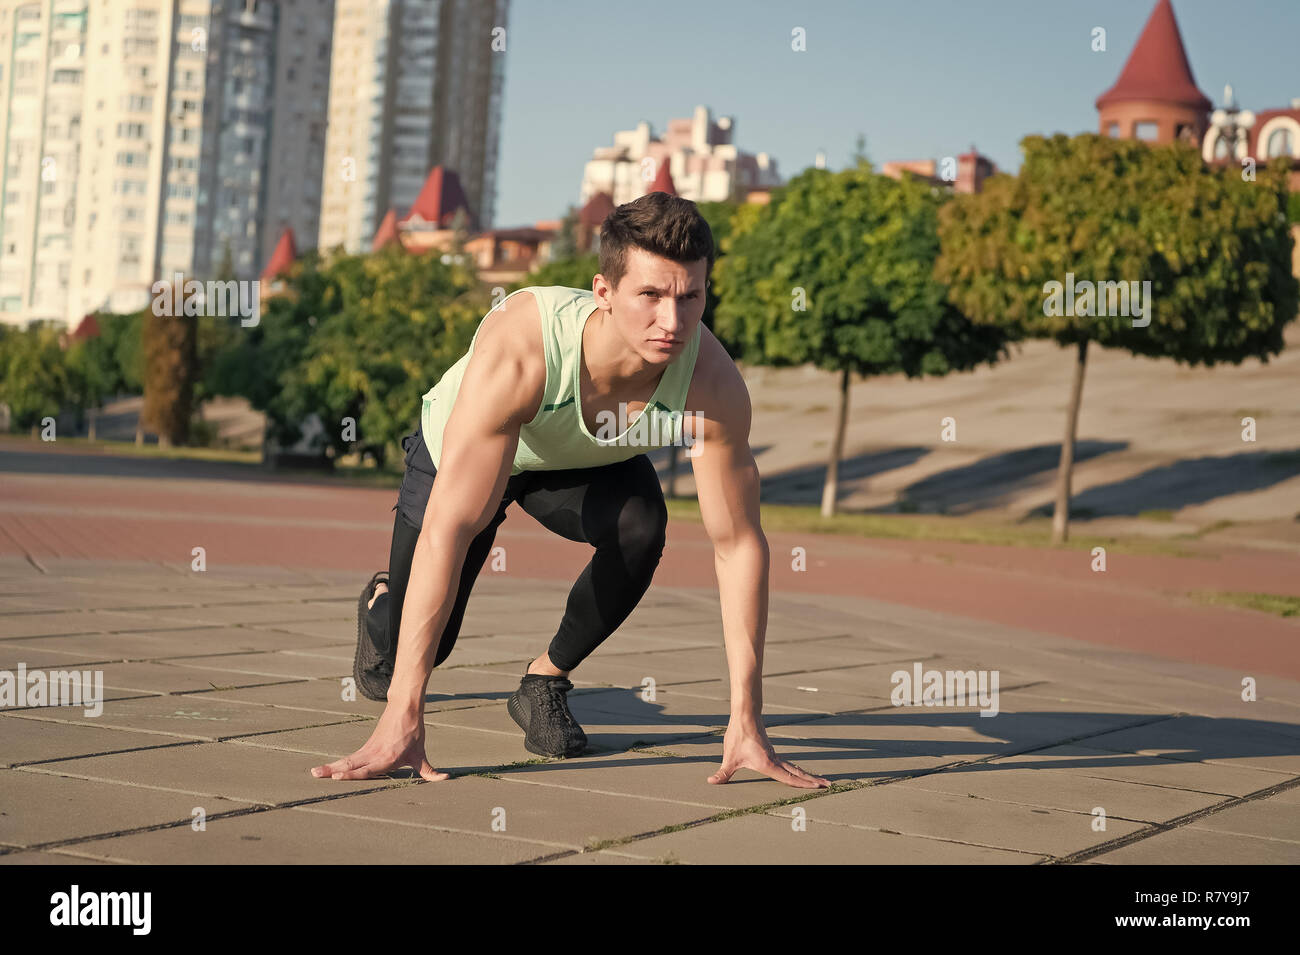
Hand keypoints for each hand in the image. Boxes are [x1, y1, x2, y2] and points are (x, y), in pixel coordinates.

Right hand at [310, 702, 449, 781]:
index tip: (337, 776)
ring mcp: (368, 750)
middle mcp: (375, 754)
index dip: (352, 774)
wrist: (405, 709)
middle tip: (316, 775)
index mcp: (387, 758)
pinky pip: (350, 758)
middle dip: (334, 771)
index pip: (367, 769)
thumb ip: (430, 771)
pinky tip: (327, 770)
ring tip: (314, 772)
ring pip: (347, 761)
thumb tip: (446, 778)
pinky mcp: (366, 747)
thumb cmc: (413, 733)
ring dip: (330, 767)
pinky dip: (337, 764)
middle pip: (351, 764)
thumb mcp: (421, 754)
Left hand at [707, 718, 829, 788]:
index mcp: (768, 764)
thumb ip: (723, 773)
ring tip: (819, 780)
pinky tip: (799, 772)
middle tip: (828, 785)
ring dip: (807, 774)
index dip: (803, 784)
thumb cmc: (738, 736)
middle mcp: (775, 760)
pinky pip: (788, 763)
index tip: (818, 787)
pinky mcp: (772, 750)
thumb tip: (711, 782)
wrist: (745, 715)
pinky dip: (797, 769)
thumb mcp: (729, 757)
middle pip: (798, 772)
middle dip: (812, 780)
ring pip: (795, 767)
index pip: (789, 778)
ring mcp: (775, 755)